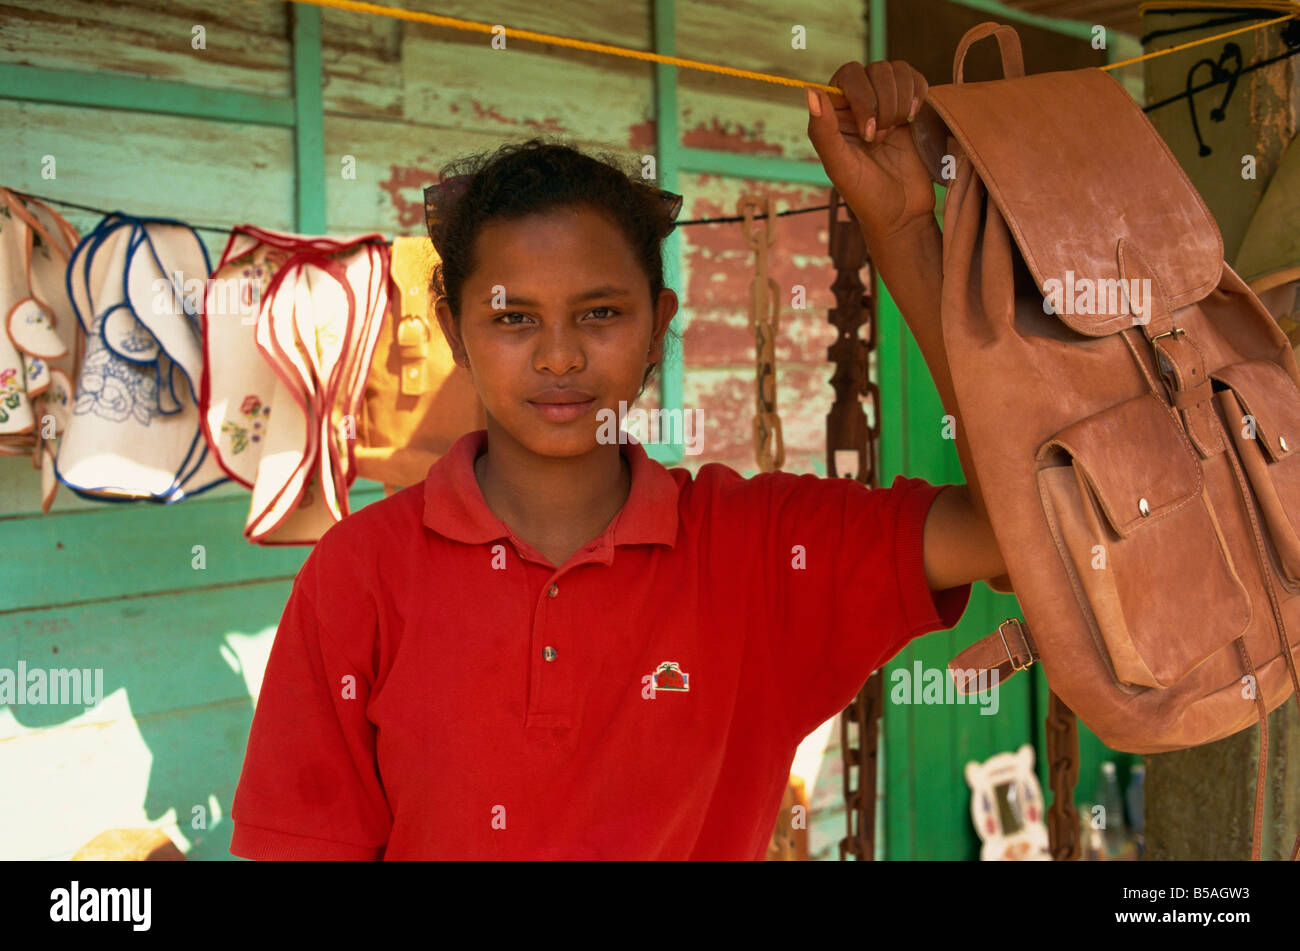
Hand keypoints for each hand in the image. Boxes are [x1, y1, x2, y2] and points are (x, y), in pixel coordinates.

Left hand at [805, 61, 937, 237]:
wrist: (903, 214)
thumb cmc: (866, 195)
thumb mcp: (840, 167)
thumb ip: (823, 131)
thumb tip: (810, 91)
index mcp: (835, 114)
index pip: (847, 75)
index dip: (862, 96)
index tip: (869, 133)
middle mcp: (859, 103)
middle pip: (875, 70)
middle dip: (883, 104)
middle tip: (880, 140)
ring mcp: (885, 103)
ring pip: (896, 71)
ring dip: (899, 102)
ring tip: (894, 134)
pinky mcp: (911, 107)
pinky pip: (915, 78)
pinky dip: (917, 95)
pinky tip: (911, 122)